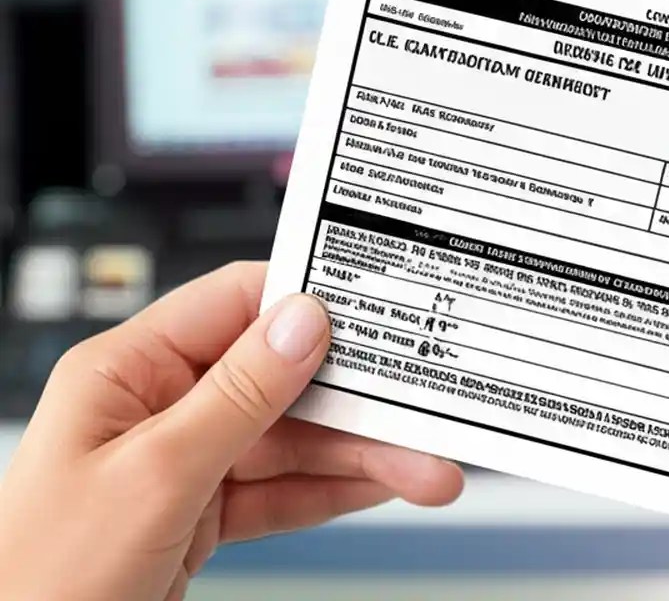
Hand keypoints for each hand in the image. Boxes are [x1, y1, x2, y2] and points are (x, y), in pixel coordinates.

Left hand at [0, 262, 464, 600]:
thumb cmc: (42, 577)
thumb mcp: (154, 476)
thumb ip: (238, 398)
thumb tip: (303, 323)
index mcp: (127, 370)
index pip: (234, 303)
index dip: (308, 297)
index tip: (377, 304)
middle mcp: (158, 406)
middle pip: (280, 381)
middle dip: (357, 400)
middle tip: (422, 409)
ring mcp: (183, 460)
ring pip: (292, 441)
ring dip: (361, 455)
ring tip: (424, 468)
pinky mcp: (202, 511)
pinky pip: (282, 489)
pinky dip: (333, 491)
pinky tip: (381, 486)